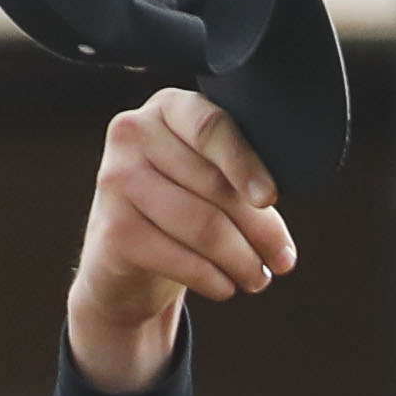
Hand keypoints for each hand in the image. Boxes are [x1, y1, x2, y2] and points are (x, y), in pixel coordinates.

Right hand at [64, 89, 294, 394]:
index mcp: (168, 108)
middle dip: (261, 231)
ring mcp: (116, 179)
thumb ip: (238, 170)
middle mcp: (133, 134)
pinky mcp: (112, 229)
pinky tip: (226, 287)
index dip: (246, 164)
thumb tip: (272, 200)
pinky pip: (182, 259)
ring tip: (258, 278)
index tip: (270, 199)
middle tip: (283, 260)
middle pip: (215, 185)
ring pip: (204, 227)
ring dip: (243, 262)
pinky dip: (214, 280)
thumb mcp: (208, 173)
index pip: (212, 128)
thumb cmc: (182, 206)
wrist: (123, 256)